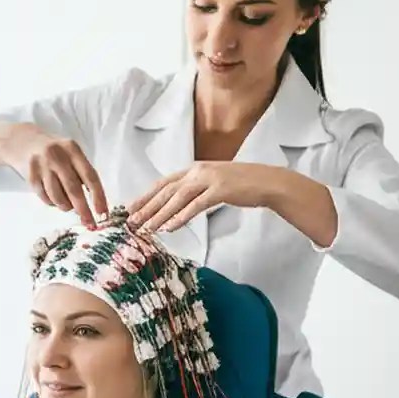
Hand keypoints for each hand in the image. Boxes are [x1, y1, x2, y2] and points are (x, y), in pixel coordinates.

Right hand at [0, 123, 108, 227]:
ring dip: (65, 206)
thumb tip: (92, 203)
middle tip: (90, 223)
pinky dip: (52, 202)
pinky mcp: (30, 176)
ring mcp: (42, 166)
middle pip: (74, 189)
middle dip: (84, 210)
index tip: (103, 214)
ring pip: (58, 197)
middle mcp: (57, 156)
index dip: (98, 197)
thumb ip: (81, 172)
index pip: (90, 176)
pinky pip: (45, 197)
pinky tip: (53, 197)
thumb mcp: (70, 153)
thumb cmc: (53, 151)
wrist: (22, 141)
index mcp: (72, 149)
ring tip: (67, 205)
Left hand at [127, 162, 277, 232]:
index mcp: (194, 169)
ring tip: (147, 228)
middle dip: (147, 207)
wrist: (267, 182)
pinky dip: (182, 216)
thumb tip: (177, 205)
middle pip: (166, 190)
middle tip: (132, 222)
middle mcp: (198, 171)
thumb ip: (195, 190)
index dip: (146, 196)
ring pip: (178, 198)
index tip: (131, 208)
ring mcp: (209, 179)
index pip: (164, 183)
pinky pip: (197, 205)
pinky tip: (171, 227)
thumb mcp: (213, 183)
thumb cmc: (240, 185)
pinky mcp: (221, 190)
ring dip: (160, 214)